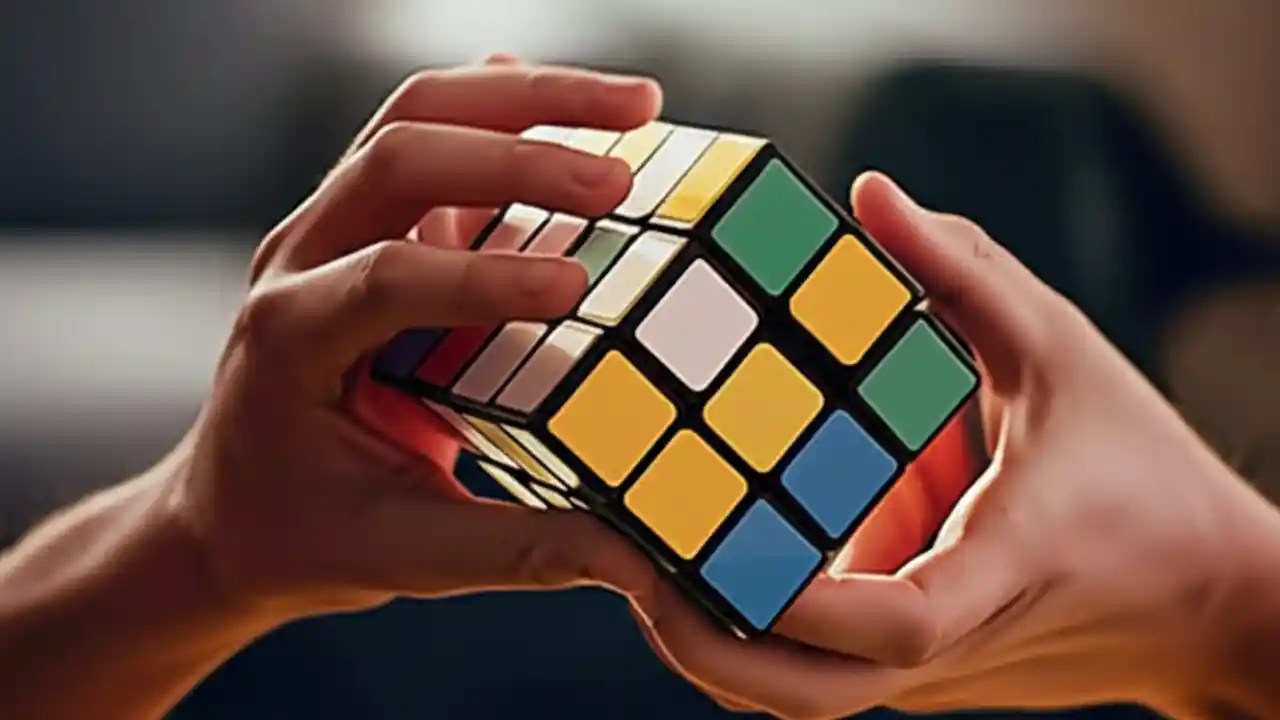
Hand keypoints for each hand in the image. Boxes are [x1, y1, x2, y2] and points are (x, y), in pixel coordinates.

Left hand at [170, 55, 663, 619]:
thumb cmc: (303, 534)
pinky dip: (507, 111)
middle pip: (398, 154)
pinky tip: (581, 112)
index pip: (385, 279)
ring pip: (416, 117)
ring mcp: (332, 228)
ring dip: (524, 100)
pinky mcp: (374, 224)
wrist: (228, 512)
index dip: (482, 277)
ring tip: (635, 106)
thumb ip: (518, 551)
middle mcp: (301, 260)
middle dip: (516, 153)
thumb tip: (636, 562)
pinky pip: (433, 135)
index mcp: (290, 340)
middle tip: (621, 176)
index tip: (576, 287)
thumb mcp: (402, 554)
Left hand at [626, 172, 1279, 718]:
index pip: (894, 625)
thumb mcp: (1065, 352)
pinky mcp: (913, 673)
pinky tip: (693, 553)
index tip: (693, 550)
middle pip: (802, 695)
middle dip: (693, 638)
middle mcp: (946, 646)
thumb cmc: (1141, 469)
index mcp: (996, 572)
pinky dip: (741, 629)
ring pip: (790, 696)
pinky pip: (809, 672)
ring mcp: (924, 674)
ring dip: (701, 639)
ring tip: (625, 554)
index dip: (794, 600)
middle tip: (610, 549)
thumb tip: (871, 195)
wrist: (1206, 596)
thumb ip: (969, 274)